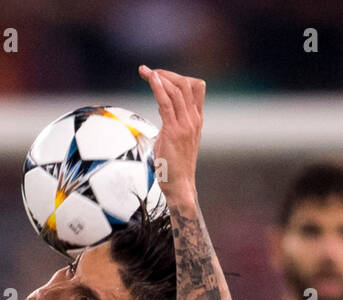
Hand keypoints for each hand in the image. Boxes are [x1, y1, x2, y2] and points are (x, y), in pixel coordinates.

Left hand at [139, 65, 203, 206]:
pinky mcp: (174, 131)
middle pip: (185, 84)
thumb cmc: (174, 165)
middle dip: (166, 73)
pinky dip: (158, 87)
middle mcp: (194, 119)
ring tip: (145, 71)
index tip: (160, 75)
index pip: (195, 87)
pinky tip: (150, 78)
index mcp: (196, 120)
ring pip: (176, 90)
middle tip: (149, 71)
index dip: (178, 77)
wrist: (180, 185)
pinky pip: (166, 102)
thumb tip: (161, 112)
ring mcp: (186, 125)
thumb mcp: (174, 138)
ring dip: (159, 77)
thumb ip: (171, 122)